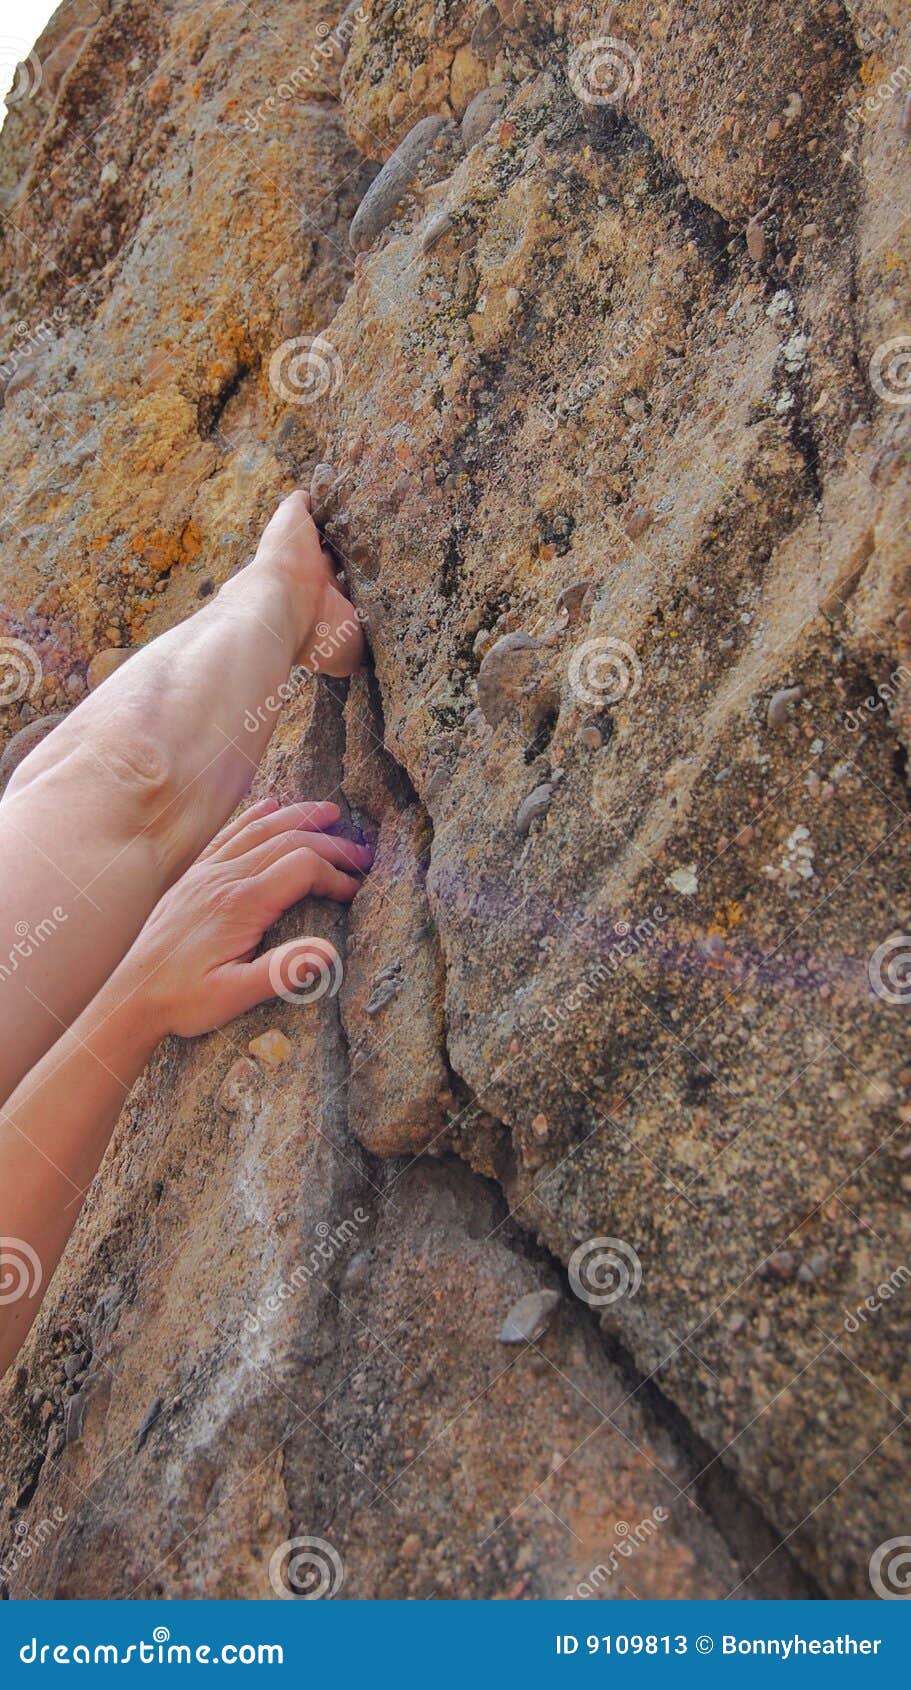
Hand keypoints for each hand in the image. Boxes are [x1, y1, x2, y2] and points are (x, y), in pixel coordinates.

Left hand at [118, 797, 370, 1038]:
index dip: (336, 875)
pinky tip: (269, 805)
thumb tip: (328, 952)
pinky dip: (253, 816)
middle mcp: (225, 878)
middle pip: (288, 841)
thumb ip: (281, 972)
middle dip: (331, 844)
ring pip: (260, 829)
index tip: (355, 892)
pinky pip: (228, 834)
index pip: (303, 868)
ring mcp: (207, 873)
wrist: (131, 994)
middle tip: (363, 855)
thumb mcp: (234, 997)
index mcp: (241, 904)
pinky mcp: (194, 876)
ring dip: (299, 818)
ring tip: (330, 813)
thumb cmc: (183, 999)